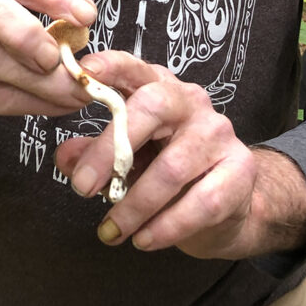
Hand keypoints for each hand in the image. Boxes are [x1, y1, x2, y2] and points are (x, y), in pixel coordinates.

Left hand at [54, 51, 305, 259]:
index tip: (83, 72)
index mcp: (160, 88)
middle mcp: (191, 101)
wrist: (230, 204)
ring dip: (135, 205)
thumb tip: (64, 157)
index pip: (135, 67)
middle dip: (109, 150)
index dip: (111, 66)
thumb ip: (94, 154)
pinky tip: (144, 239)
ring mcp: (219, 133)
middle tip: (81, 188)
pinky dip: (166, 227)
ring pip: (172, 167)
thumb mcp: (128, 158)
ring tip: (111, 230)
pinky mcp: (240, 170)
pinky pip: (201, 203)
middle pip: (152, 108)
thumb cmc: (167, 170)